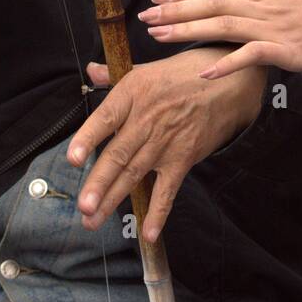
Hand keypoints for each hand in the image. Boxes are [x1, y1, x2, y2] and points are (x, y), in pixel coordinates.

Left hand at [66, 47, 266, 242]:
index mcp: (132, 94)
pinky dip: (158, 211)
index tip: (73, 159)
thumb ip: (114, 74)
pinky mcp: (183, 158)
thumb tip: (92, 71)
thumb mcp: (146, 68)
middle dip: (99, 183)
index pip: (105, 118)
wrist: (228, 83)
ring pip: (135, 175)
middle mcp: (146, 120)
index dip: (88, 139)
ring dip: (113, 199)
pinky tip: (147, 233)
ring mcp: (165, 142)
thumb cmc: (183, 75)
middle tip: (83, 207)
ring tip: (93, 220)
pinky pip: (168, 189)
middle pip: (119, 155)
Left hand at [137, 0, 301, 75]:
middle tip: (145, 16)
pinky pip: (250, 56)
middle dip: (175, 9)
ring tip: (158, 36)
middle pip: (211, 3)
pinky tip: (203, 73)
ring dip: (187, 29)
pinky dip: (225, 64)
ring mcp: (274, 27)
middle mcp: (265, 6)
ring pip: (221, 24)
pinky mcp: (287, 49)